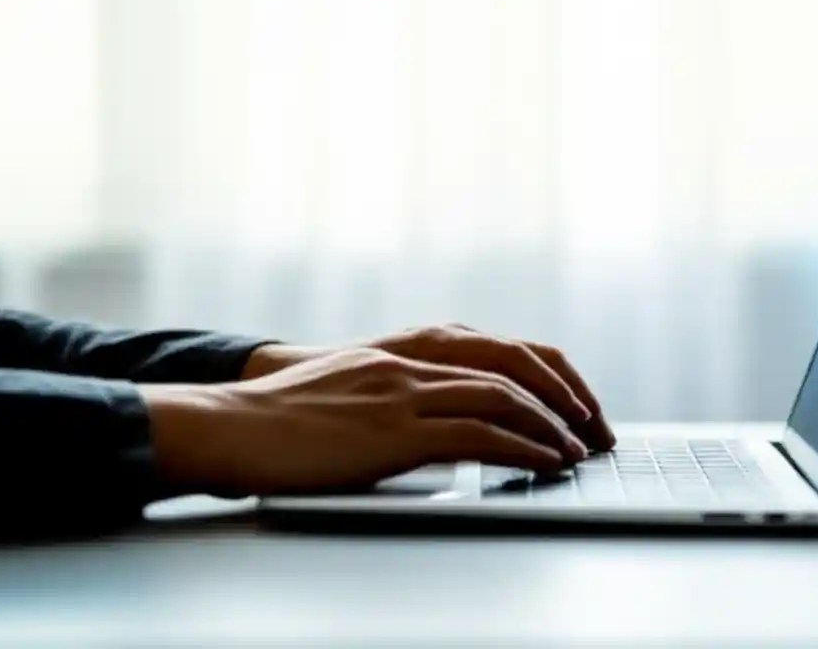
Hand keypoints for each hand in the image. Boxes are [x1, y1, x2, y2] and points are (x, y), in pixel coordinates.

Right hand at [243, 325, 614, 451]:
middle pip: (509, 368)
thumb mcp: (340, 397)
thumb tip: (415, 432)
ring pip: (501, 399)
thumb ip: (383, 403)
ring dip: (550, 425)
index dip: (536, 379)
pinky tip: (544, 461)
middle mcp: (408, 366)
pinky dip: (522, 447)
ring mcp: (402, 395)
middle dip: (559, 399)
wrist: (227, 425)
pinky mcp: (394, 432)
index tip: (564, 404)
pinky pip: (478, 435)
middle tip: (590, 427)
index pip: (489, 355)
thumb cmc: (271, 422)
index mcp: (397, 356)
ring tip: (577, 449)